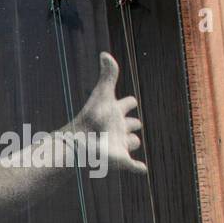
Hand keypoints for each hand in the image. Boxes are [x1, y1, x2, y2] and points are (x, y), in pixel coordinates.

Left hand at [73, 52, 146, 174]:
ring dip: (132, 141)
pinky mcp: (121, 160)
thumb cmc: (91, 117)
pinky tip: (141, 169)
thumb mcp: (102, 94)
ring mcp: (120, 144)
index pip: (126, 104)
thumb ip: (107, 74)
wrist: (81, 143)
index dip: (128, 102)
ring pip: (132, 142)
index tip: (130, 101)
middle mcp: (118, 128)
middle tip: (132, 123)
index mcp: (115, 112)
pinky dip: (138, 168)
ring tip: (129, 141)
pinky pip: (133, 165)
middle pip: (131, 124)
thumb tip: (104, 53)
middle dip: (133, 123)